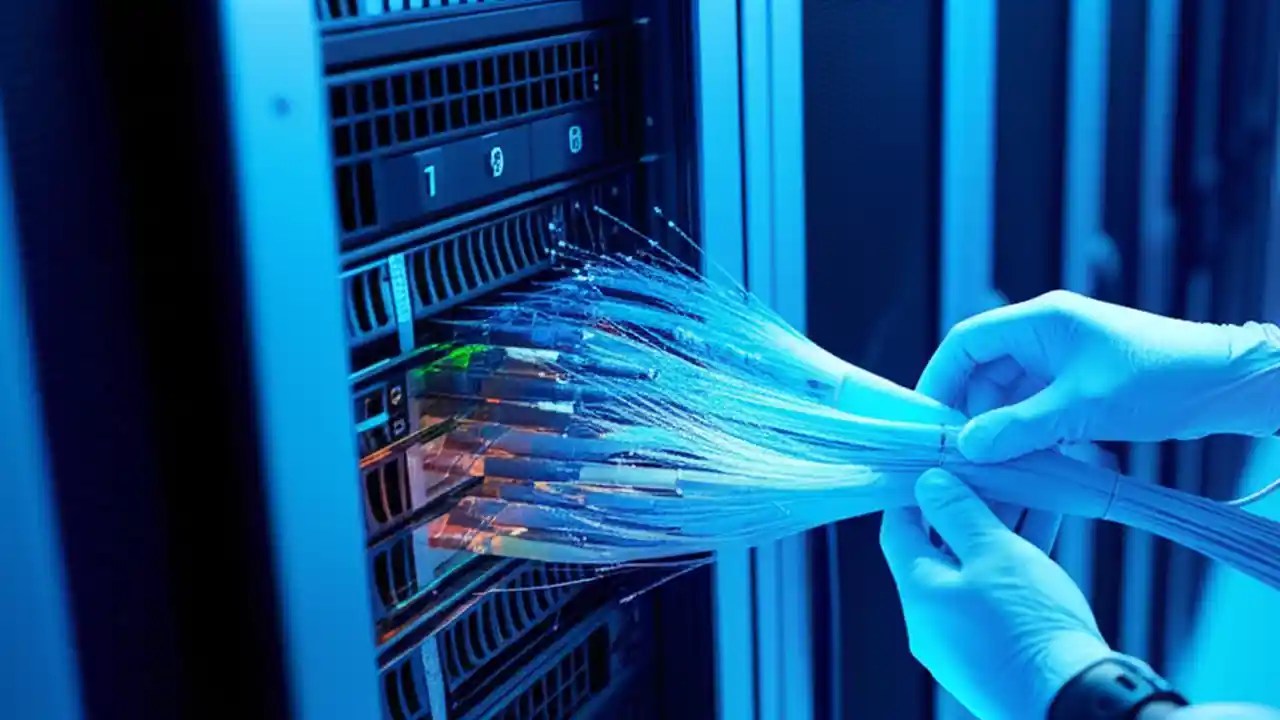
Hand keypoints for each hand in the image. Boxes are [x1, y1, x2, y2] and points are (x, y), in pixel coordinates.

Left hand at [881, 468, 1113, 719]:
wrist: (1074, 703)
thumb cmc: (1030, 630)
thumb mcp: (994, 554)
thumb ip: (958, 514)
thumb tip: (927, 482)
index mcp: (918, 592)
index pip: (898, 529)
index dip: (914, 491)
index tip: (934, 462)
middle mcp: (932, 620)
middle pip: (939, 548)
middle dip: (967, 507)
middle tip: (992, 471)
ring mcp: (964, 639)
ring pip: (975, 569)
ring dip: (997, 530)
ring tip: (1026, 490)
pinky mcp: (997, 651)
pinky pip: (998, 594)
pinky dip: (1015, 560)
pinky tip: (1043, 527)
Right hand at [916, 290, 1279, 462]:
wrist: (1227, 384)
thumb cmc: (1160, 380)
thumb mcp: (1082, 409)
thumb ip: (1020, 427)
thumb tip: (968, 445)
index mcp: (1039, 322)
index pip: (966, 342)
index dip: (939, 377)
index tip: (926, 418)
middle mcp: (1044, 335)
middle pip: (983, 372)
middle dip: (970, 412)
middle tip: (962, 453)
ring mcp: (1062, 360)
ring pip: (1009, 394)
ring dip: (1002, 428)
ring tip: (998, 465)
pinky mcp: (1080, 383)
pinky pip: (1036, 407)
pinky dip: (1029, 432)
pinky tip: (1033, 460)